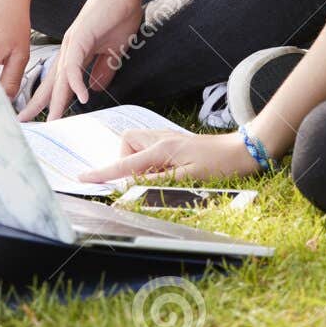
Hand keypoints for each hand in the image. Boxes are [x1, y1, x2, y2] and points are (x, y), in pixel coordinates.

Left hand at [21, 0, 144, 121]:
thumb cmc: (120, 14)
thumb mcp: (113, 50)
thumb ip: (103, 70)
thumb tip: (92, 91)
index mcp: (75, 51)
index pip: (59, 81)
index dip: (50, 100)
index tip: (44, 118)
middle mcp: (69, 48)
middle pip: (51, 82)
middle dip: (38, 103)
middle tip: (25, 122)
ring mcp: (72, 42)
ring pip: (60, 78)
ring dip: (55, 100)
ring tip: (52, 121)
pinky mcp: (79, 37)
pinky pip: (75, 65)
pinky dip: (77, 82)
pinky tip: (81, 97)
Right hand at [80, 128, 261, 183]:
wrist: (242, 150)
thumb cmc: (220, 165)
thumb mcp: (189, 179)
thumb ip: (157, 183)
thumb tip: (131, 187)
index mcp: (161, 149)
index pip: (123, 164)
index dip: (102, 173)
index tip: (82, 178)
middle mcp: (160, 139)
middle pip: (125, 144)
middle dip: (125, 161)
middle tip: (144, 179)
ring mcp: (167, 139)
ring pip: (137, 147)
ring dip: (140, 163)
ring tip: (162, 177)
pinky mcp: (174, 143)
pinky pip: (150, 151)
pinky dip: (152, 163)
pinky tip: (170, 172)